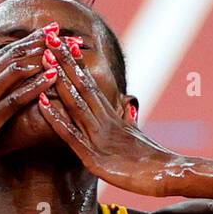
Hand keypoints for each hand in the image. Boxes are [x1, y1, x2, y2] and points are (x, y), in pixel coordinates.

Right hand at [0, 30, 56, 165]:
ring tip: (64, 50)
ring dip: (43, 58)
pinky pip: (16, 97)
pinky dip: (36, 85)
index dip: (29, 40)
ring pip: (18, 69)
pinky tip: (52, 77)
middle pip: (16, 54)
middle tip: (64, 33)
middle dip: (41, 43)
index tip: (48, 31)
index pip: (5, 51)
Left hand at [36, 39, 173, 195]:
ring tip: (45, 57)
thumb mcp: (137, 137)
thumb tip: (129, 106)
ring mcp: (98, 139)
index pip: (91, 86)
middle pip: (81, 87)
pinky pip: (71, 136)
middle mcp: (104, 123)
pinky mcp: (94, 158)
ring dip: (59, 81)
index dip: (77, 65)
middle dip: (64, 62)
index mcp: (112, 118)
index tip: (65, 42)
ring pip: (75, 104)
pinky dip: (57, 120)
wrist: (169, 177)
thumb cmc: (154, 163)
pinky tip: (43, 103)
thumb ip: (129, 121)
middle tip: (50, 37)